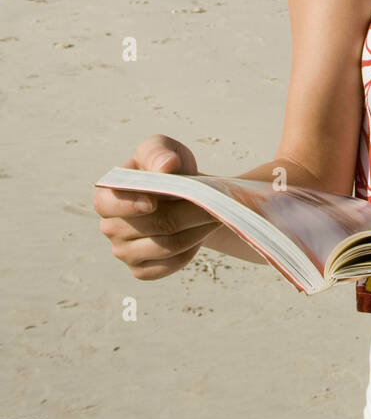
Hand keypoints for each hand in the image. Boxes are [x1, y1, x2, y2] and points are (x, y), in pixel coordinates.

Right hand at [93, 135, 220, 279]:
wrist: (182, 192)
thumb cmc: (166, 168)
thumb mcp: (162, 149)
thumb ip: (159, 153)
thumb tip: (166, 166)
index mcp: (106, 196)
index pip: (108, 205)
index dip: (130, 205)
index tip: (153, 202)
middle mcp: (110, 227)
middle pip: (153, 225)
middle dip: (188, 212)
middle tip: (214, 202)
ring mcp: (124, 252)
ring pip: (166, 246)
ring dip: (196, 230)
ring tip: (216, 213)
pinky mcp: (142, 270)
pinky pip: (171, 264)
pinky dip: (191, 249)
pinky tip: (201, 232)